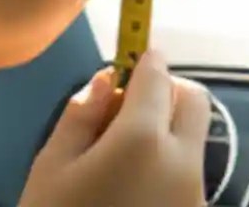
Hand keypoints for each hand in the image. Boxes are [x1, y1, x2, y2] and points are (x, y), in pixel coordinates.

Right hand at [20, 51, 209, 206]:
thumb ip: (81, 114)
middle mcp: (183, 160)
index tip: (131, 54)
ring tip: (120, 153)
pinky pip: (189, 172)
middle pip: (193, 101)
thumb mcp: (52, 168)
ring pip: (194, 138)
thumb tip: (104, 80)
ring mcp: (197, 193)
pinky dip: (169, 162)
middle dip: (166, 91)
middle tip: (127, 105)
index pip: (157, 75)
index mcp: (143, 139)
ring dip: (167, 129)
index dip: (143, 59)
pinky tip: (132, 185)